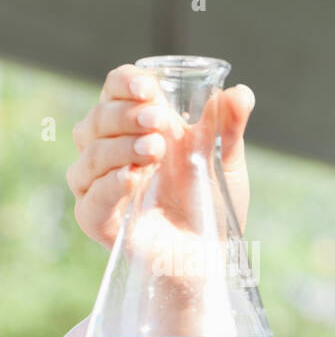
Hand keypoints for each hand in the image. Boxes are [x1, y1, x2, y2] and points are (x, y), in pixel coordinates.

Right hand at [67, 63, 254, 249]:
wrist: (210, 253)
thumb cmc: (211, 201)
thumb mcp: (226, 160)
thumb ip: (229, 127)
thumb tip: (241, 92)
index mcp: (138, 126)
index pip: (116, 90)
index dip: (126, 83)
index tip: (149, 88)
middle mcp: (111, 150)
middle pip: (97, 119)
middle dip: (125, 115)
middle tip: (158, 120)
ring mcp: (100, 184)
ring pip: (91, 155)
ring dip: (120, 146)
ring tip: (156, 149)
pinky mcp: (98, 219)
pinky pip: (91, 198)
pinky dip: (110, 184)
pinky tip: (132, 177)